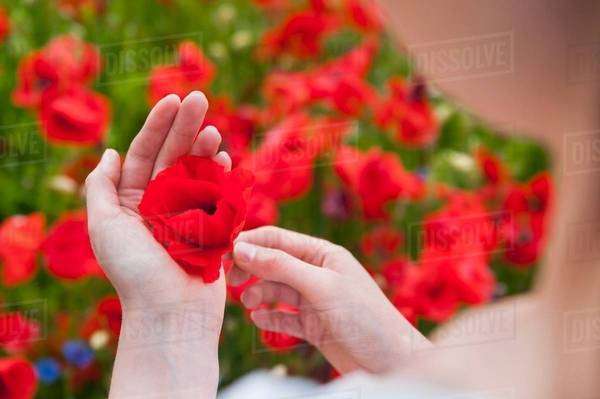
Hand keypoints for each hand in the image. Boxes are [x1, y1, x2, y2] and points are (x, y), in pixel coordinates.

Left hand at [85, 91, 229, 397]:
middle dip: (185, 126)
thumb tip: (108, 152)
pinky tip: (225, 158)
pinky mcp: (212, 226)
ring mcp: (188, 214)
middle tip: (199, 98)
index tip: (171, 100)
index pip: (143, 154)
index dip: (156, 126)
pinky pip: (219, 193)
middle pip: (172, 156)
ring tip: (212, 131)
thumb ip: (101, 187)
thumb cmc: (136, 272)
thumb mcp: (104, 226)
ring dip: (204, 148)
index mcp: (131, 201)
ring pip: (197, 171)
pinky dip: (221, 174)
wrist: (173, 313)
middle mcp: (159, 204)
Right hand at [230, 226, 430, 374]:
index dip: (250, 242)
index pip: (277, 239)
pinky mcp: (313, 326)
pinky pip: (283, 317)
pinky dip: (270, 318)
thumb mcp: (320, 286)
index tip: (222, 251)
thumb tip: (242, 248)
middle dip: (251, 268)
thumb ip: (281, 266)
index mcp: (322, 254)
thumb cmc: (363, 316)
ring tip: (249, 303)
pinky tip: (259, 321)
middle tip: (228, 278)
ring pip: (275, 290)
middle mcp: (316, 273)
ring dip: (259, 294)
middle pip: (273, 263)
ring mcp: (314, 300)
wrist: (390, 362)